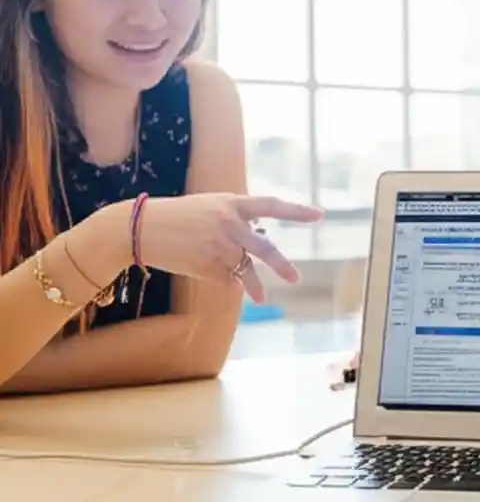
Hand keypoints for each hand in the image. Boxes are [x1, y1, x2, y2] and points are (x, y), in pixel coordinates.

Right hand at [132, 194, 322, 303]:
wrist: (138, 229)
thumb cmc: (176, 216)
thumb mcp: (209, 207)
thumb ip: (236, 217)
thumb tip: (261, 233)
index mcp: (231, 203)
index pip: (271, 205)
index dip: (296, 211)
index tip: (319, 216)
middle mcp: (229, 223)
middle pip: (264, 247)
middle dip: (281, 265)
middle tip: (295, 279)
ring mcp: (219, 246)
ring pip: (245, 269)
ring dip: (253, 285)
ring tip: (261, 298)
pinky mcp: (207, 266)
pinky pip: (225, 279)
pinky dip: (223, 281)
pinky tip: (204, 272)